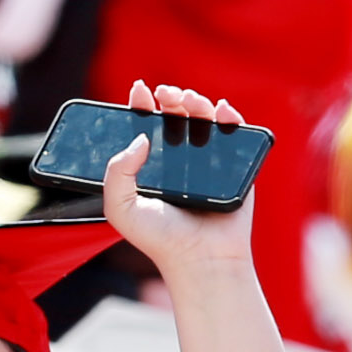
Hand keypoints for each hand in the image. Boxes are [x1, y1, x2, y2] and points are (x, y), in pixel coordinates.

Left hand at [102, 81, 255, 279]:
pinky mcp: (235, 166)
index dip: (142, 105)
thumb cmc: (160, 240)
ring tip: (188, 100)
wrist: (200, 259)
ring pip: (204, 118)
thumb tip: (141, 137)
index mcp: (151, 166)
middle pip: (176, 115)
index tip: (139, 92)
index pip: (146, 126)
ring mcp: (208, 161)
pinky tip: (221, 110)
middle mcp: (179, 159)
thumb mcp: (120, 208)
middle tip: (164, 92)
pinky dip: (230, 116)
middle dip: (170, 96)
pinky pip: (235, 133)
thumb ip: (116, 173)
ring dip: (196, 101)